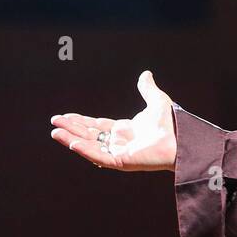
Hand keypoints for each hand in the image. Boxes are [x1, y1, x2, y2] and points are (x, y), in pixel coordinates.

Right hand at [50, 70, 176, 171]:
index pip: (96, 126)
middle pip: (89, 135)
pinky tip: (72, 143)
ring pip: (89, 146)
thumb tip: (145, 74)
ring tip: (55, 132)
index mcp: (124, 130)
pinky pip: (99, 157)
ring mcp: (119, 153)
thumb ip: (148, 89)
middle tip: (54, 122)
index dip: (80, 121)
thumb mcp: (157, 101)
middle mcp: (119, 142)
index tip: (65, 116)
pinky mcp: (121, 162)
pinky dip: (85, 151)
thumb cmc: (172, 124)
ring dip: (71, 139)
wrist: (181, 138)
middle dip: (71, 128)